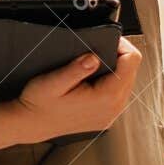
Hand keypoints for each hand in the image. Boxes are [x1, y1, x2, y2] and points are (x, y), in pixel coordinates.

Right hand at [13, 37, 142, 142]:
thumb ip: (75, 69)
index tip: (108, 40)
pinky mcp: (105, 117)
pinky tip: (93, 79)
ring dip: (115, 70)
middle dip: (119, 56)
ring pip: (127, 83)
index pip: (131, 62)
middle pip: (132, 71)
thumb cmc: (39, 104)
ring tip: (94, 63)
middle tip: (98, 48)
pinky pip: (118, 95)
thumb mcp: (52, 82)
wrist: (31, 125)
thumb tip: (94, 57)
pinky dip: (110, 83)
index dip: (122, 45)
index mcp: (105, 97)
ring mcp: (110, 115)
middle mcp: (112, 109)